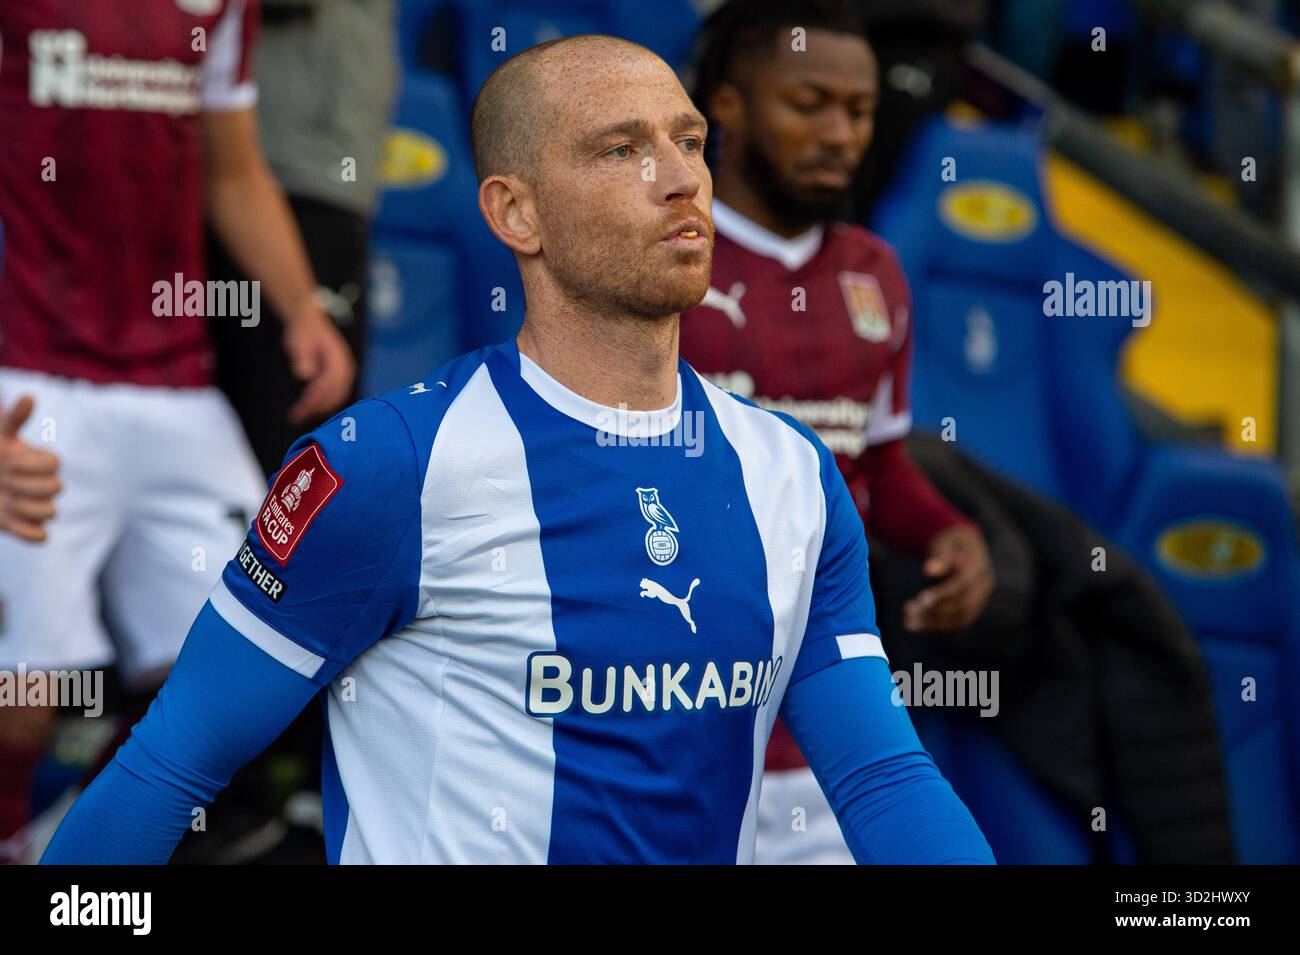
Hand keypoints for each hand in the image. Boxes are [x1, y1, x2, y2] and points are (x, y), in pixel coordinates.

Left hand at [0, 396, 61, 542]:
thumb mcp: (1, 435)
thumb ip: (15, 418)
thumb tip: (29, 396)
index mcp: (46, 463)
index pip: (54, 464)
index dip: (30, 464)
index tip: (7, 461)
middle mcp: (47, 485)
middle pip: (55, 489)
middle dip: (25, 485)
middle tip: (3, 481)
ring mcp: (38, 507)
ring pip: (50, 513)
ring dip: (25, 508)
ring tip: (5, 500)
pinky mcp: (28, 528)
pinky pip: (40, 537)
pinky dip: (26, 532)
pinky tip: (7, 518)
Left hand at [282, 305, 355, 423]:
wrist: (310, 323)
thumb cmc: (304, 332)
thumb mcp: (299, 341)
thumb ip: (303, 357)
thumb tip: (305, 374)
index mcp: (338, 359)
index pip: (330, 383)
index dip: (316, 397)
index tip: (302, 407)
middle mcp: (346, 368)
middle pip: (335, 394)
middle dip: (316, 407)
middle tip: (296, 415)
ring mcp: (345, 374)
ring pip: (336, 398)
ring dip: (318, 408)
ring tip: (298, 415)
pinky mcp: (339, 379)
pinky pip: (334, 396)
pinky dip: (322, 404)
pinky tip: (307, 409)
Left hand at [902, 523, 993, 631]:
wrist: (964, 546)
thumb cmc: (951, 542)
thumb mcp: (945, 543)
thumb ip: (940, 556)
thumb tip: (928, 571)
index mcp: (979, 567)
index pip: (962, 585)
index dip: (942, 594)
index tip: (921, 599)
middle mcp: (983, 586)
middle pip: (961, 605)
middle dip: (935, 611)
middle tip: (909, 611)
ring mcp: (980, 599)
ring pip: (958, 617)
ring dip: (933, 622)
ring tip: (908, 621)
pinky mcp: (972, 608)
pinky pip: (955, 621)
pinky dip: (935, 625)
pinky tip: (914, 624)